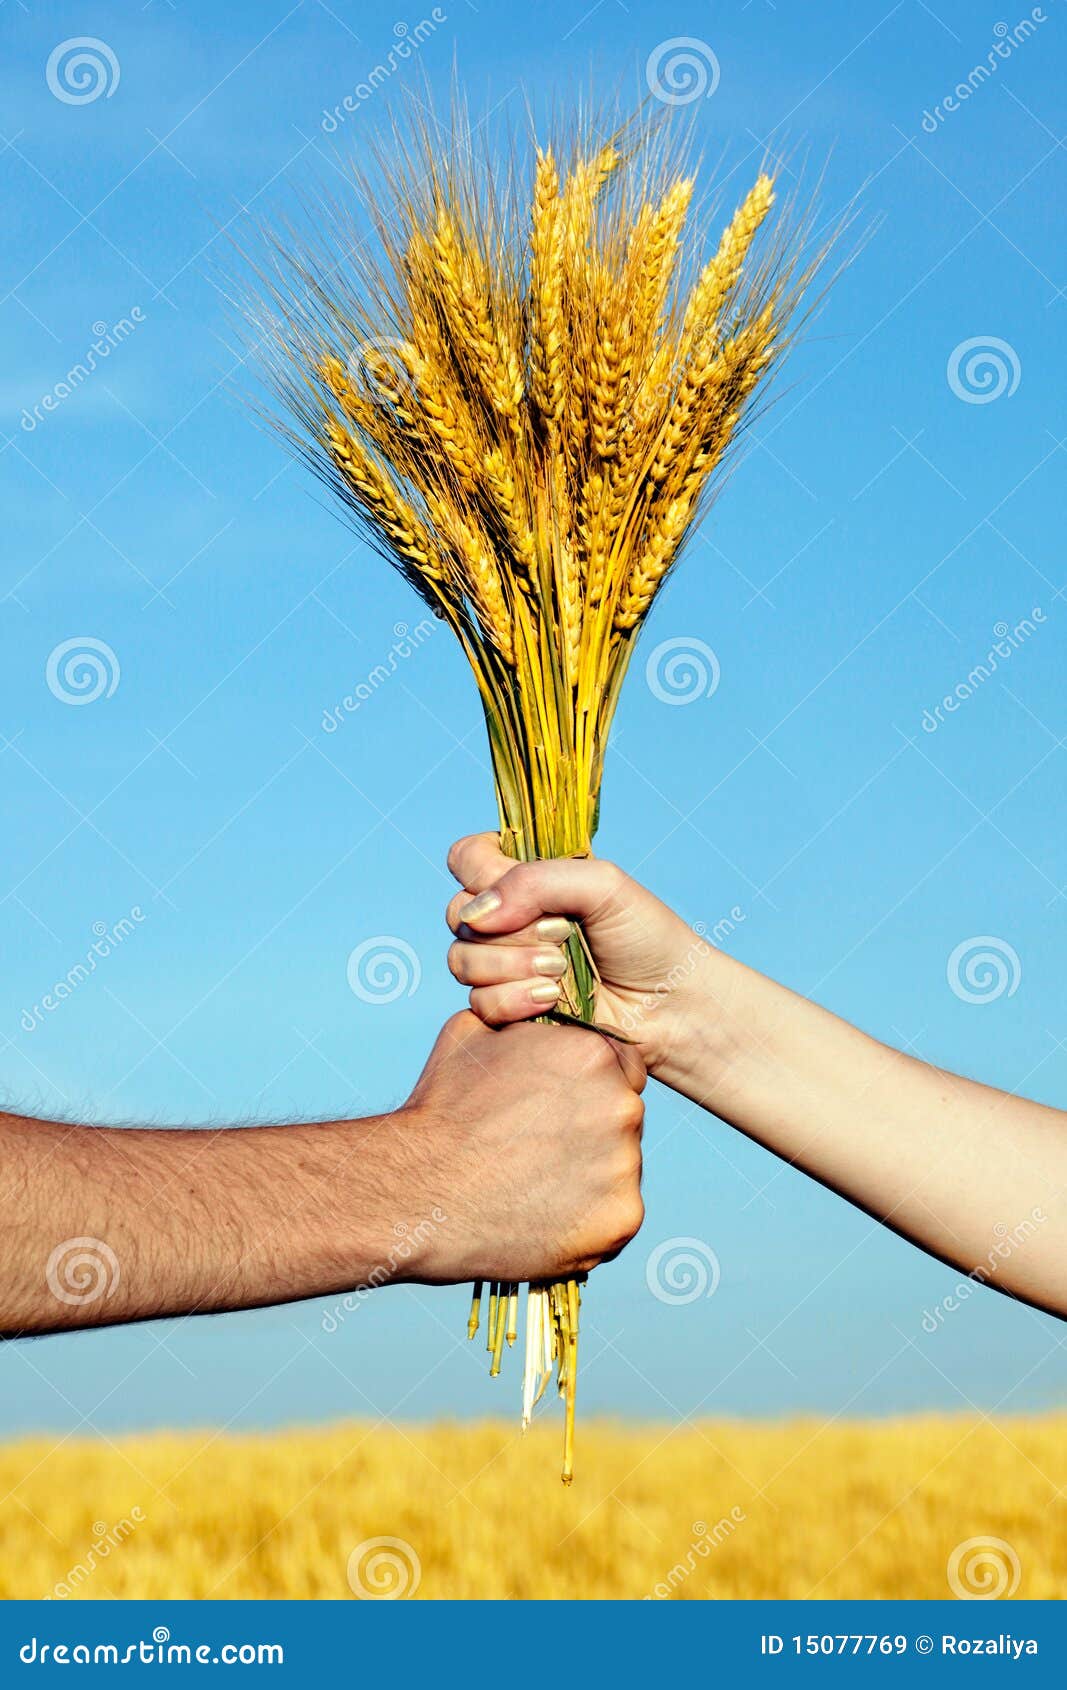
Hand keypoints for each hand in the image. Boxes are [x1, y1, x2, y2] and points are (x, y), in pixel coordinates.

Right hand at [399, 1011, 645, 1281]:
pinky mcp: (621, 1219)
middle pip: (623, 1115)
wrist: (421, 1187)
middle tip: (540, 1147)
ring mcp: (625, 1167)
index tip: (560, 1106)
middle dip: (592, 1127)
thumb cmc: (441, 1108)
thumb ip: (521, 1018)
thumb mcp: (473, 1032)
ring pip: (619, 1167)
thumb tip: (530, 1002)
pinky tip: (543, 1216)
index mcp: (595, 1056)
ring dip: (590, 1174)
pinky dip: (587, 1219)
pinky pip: (615, 1215)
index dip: (590, 1085)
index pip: (622, 1066)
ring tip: (533, 1184)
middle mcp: (623, 1107)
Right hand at [445, 833, 709, 1079]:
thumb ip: (534, 881)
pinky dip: (513, 1000)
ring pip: (462, 959)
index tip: (514, 884)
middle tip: (562, 934)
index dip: (479, 871)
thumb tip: (475, 914)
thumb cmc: (648, 938)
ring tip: (559, 970)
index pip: (467, 859)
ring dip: (511, 965)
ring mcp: (507, 966)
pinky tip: (552, 1001)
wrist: (672, 1006)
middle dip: (510, 927)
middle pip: (459, 913)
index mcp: (529, 880)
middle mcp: (510, 920)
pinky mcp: (510, 1008)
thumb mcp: (602, 885)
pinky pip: (478, 1002)